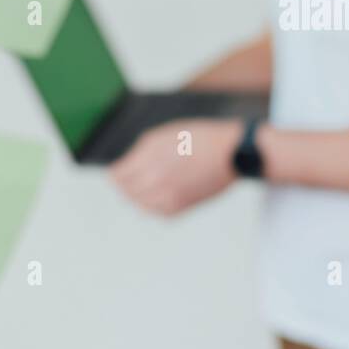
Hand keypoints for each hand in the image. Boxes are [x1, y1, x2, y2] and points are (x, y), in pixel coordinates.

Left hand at [110, 119, 242, 215]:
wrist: (231, 151)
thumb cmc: (199, 138)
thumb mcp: (163, 135)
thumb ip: (139, 152)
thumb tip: (124, 167)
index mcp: (147, 156)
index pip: (117, 177)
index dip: (116, 175)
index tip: (120, 173)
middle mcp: (154, 177)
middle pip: (126, 192)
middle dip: (126, 186)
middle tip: (133, 181)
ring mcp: (167, 194)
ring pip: (140, 205)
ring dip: (140, 197)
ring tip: (149, 188)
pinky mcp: (181, 206)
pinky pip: (158, 213)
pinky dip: (156, 207)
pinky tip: (163, 196)